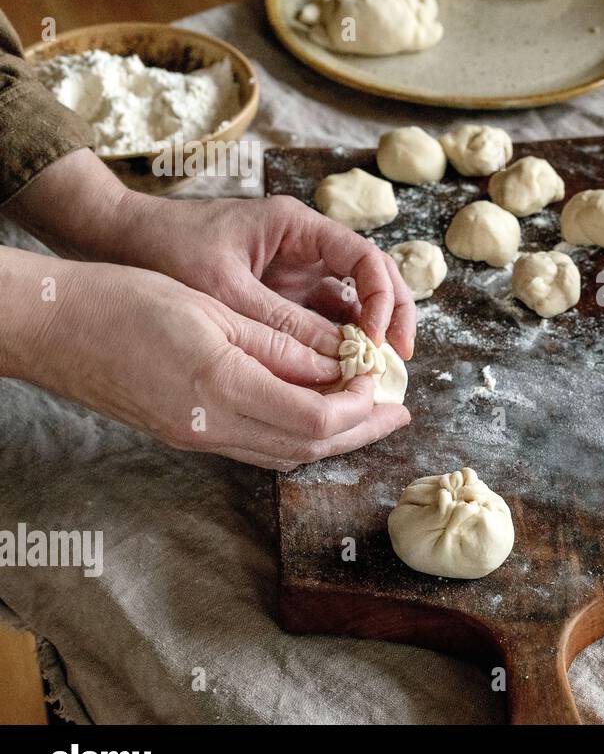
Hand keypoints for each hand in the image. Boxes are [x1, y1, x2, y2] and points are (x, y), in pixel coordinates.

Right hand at [5, 253, 409, 469]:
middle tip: (399, 412)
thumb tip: (337, 365)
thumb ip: (279, 344)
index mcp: (220, 390)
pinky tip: (317, 411)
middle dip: (361, 431)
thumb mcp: (214, 309)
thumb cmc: (125, 300)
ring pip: (284, 453)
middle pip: (307, 447)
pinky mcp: (186, 433)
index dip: (359, 405)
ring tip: (369, 411)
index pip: (315, 420)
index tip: (383, 380)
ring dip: (333, 436)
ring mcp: (196, 437)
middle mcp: (210, 427)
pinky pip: (257, 445)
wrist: (53, 327)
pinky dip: (296, 433)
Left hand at [7, 149, 415, 358]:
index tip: (379, 341)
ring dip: (368, 337)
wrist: (118, 240)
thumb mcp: (227, 289)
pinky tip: (340, 376)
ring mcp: (297, 273)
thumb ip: (284, 323)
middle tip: (397, 362)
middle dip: (392, 319)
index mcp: (299, 227)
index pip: (368, 258)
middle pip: (374, 279)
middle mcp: (307, 247)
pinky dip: (337, 347)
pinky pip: (324, 321)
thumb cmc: (167, 249)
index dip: (385, 300)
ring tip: (374, 376)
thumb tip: (338, 360)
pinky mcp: (282, 297)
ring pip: (354, 303)